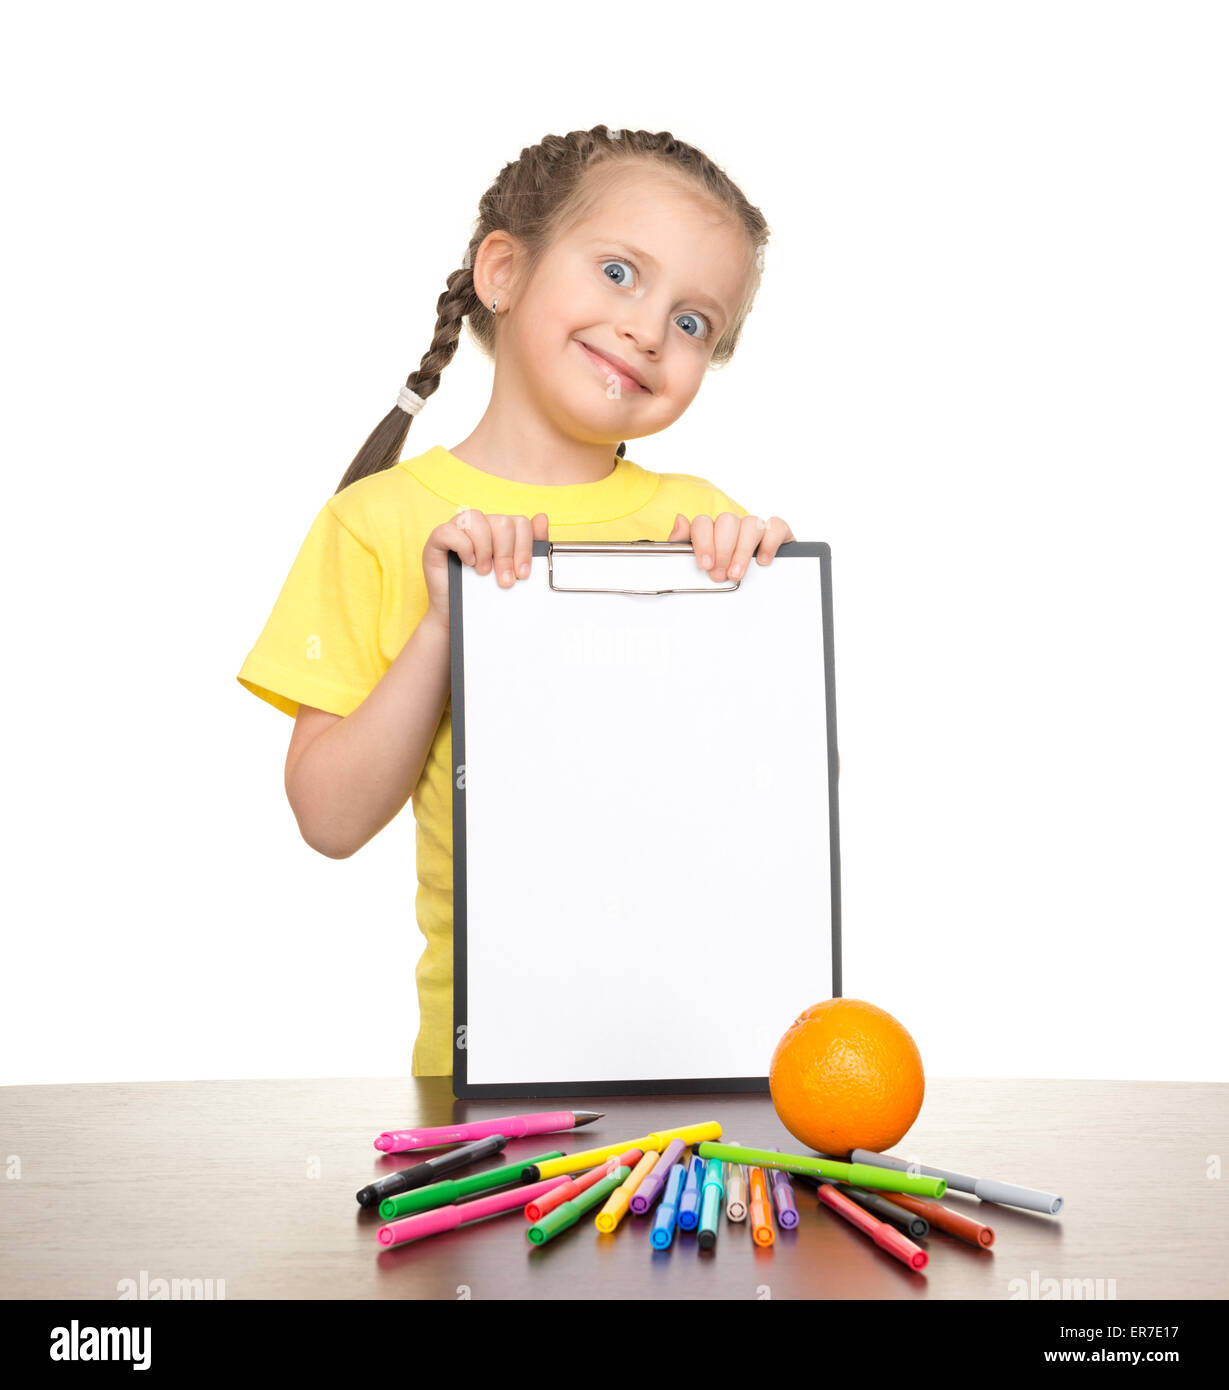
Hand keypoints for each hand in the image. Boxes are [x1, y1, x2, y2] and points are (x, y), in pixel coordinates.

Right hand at [422, 509, 549, 629]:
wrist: (457, 614)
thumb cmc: (484, 592)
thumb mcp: (512, 571)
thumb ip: (530, 547)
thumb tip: (542, 519)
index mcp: (499, 529)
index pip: (519, 523)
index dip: (525, 548)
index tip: (523, 573)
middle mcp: (479, 524)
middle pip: (502, 522)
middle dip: (506, 555)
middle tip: (504, 580)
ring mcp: (457, 529)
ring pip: (476, 518)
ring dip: (485, 549)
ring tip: (484, 571)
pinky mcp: (438, 538)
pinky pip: (451, 530)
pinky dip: (463, 546)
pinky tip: (468, 562)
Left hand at [667, 512, 795, 580]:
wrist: (751, 591)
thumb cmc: (720, 575)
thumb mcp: (694, 565)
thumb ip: (680, 544)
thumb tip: (680, 520)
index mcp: (711, 530)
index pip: (703, 522)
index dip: (704, 542)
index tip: (705, 564)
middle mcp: (733, 526)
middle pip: (727, 521)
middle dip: (722, 550)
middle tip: (720, 575)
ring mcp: (755, 528)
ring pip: (750, 523)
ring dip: (742, 550)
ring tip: (737, 573)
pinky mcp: (777, 533)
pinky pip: (776, 526)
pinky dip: (769, 542)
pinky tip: (762, 560)